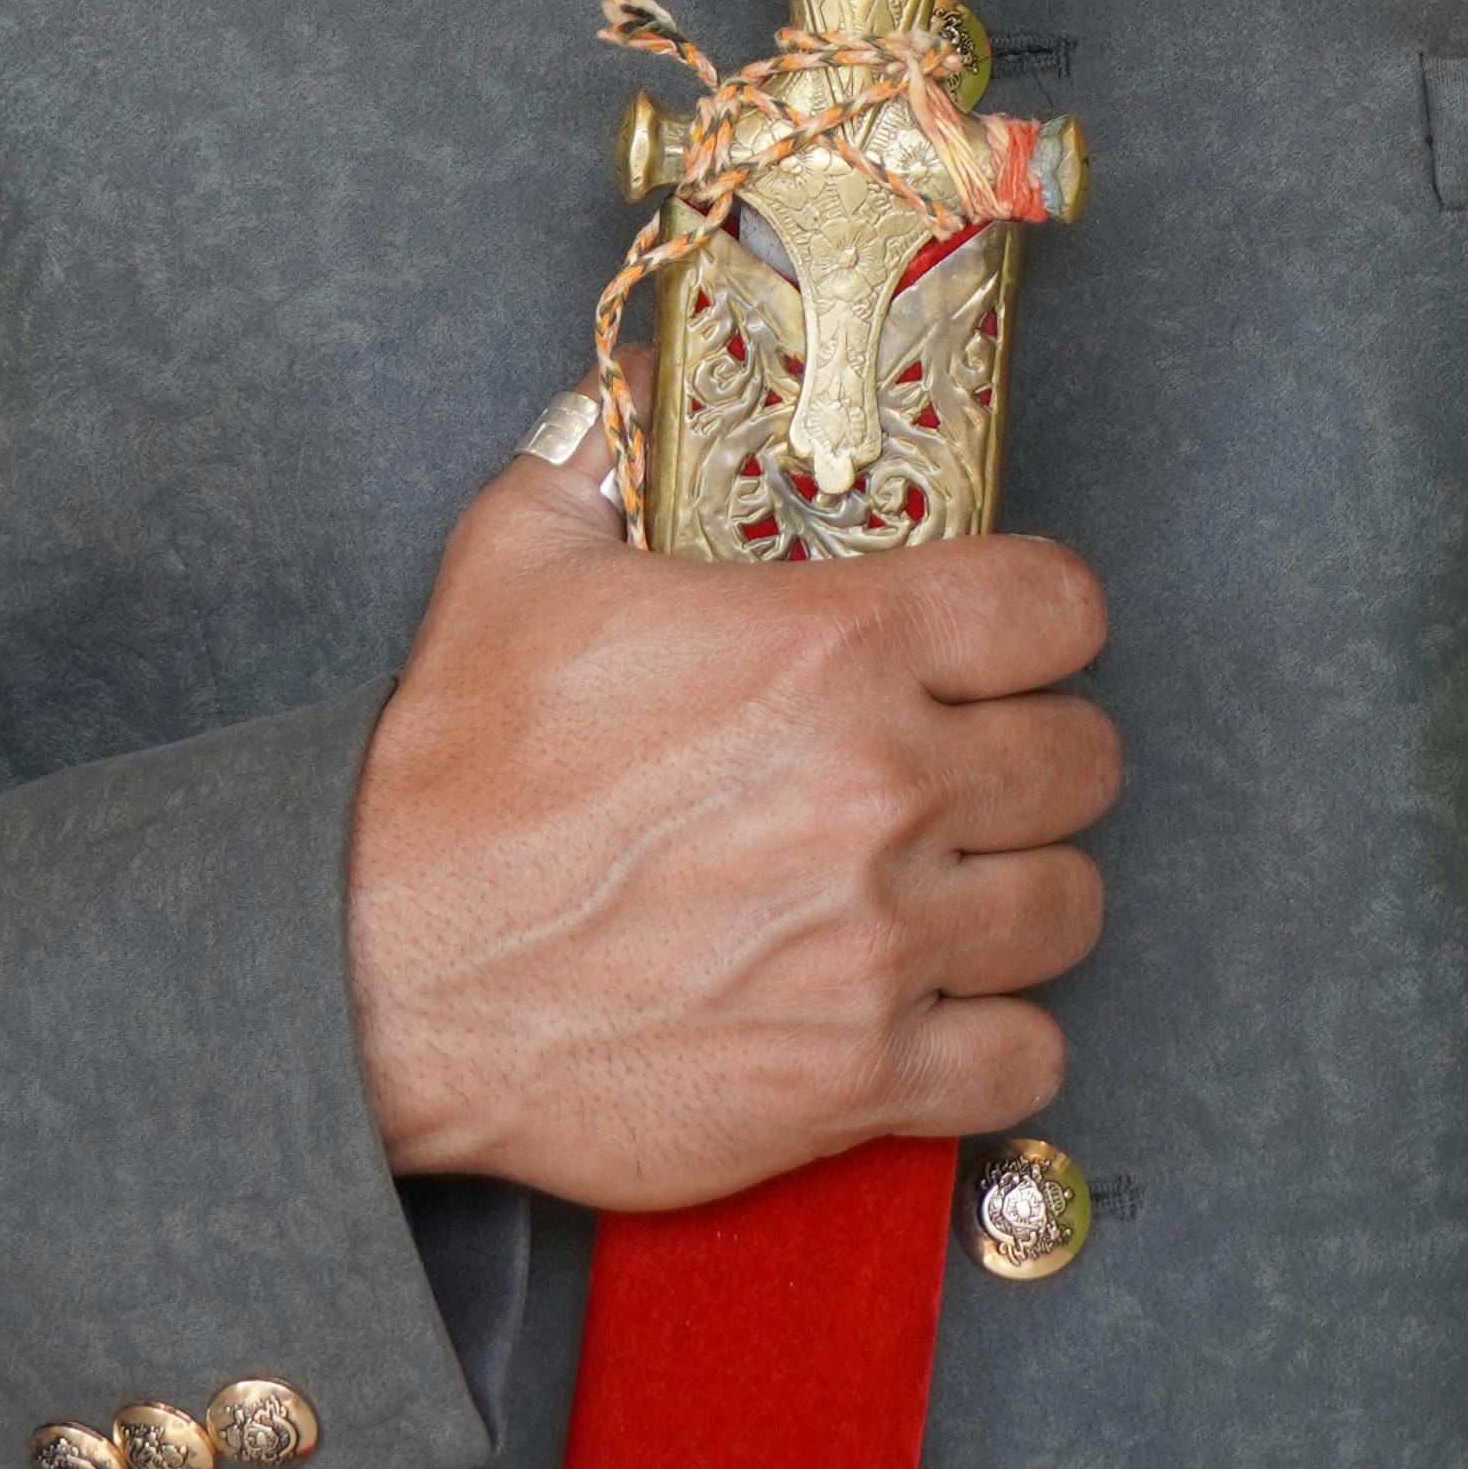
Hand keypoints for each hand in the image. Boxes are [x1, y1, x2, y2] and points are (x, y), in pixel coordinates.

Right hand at [345, 454, 1119, 1210]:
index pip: (1057, 608)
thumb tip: (631, 393)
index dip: (1045, 620)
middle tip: (978, 768)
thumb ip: (598, 454)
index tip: (1017, 642)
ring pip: (1068, 906)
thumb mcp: (515, 559)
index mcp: (832, 645)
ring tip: (962, 884)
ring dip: (1022, 891)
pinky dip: (996, 1036)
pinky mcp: (857, 1075)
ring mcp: (880, 942)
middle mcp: (882, 787)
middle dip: (1038, 756)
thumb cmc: (450, 778)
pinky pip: (1026, 1057)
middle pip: (1082, 760)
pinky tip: (943, 1008)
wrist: (384, 970)